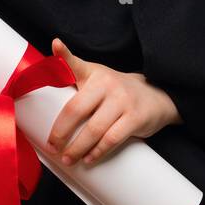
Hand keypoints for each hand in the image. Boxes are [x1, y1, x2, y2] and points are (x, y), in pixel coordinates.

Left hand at [46, 37, 181, 165]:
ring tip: (68, 159)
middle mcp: (108, 84)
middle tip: (52, 147)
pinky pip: (111, 138)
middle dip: (60, 132)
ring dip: (77, 148)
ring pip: (93, 129)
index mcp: (95, 73)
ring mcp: (123, 101)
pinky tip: (89, 159)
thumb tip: (47, 82)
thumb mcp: (98, 77)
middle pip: (76, 109)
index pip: (76, 64)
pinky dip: (98, 152)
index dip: (65, 55)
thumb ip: (75, 76)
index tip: (56, 45)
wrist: (157, 96)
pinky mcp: (135, 118)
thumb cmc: (118, 91)